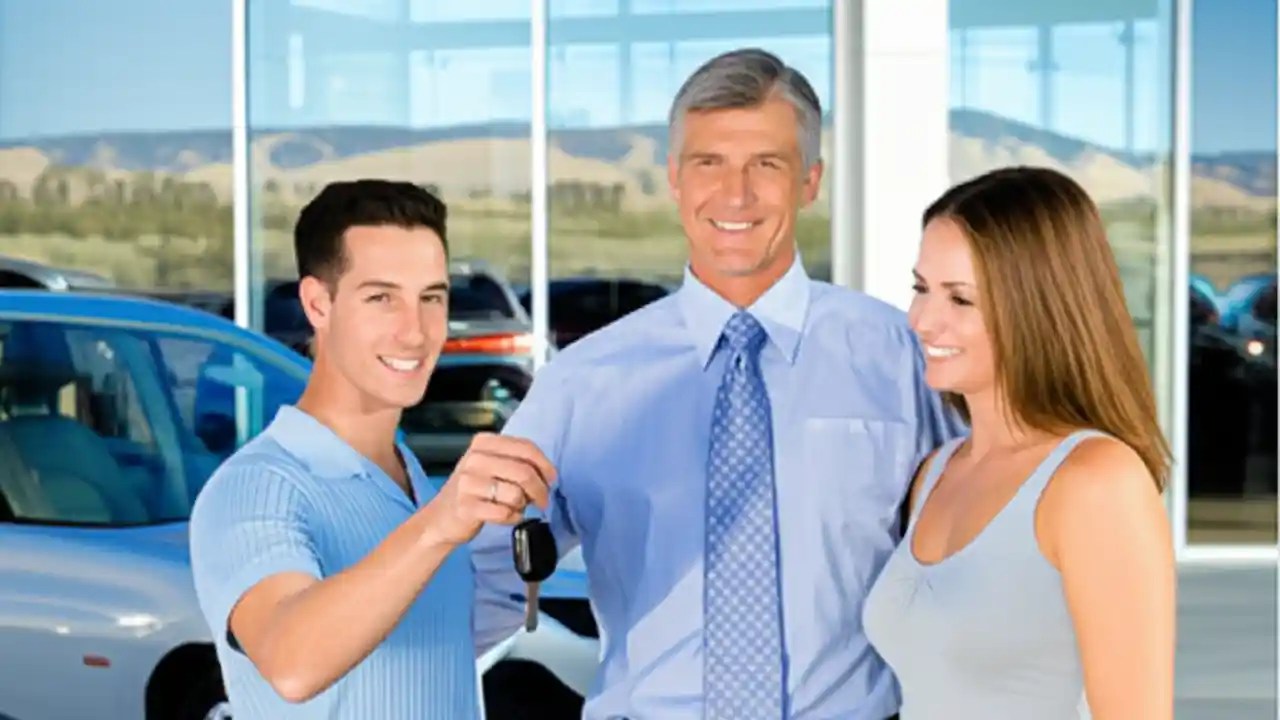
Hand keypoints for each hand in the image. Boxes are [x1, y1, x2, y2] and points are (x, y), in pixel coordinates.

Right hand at [423, 433, 555, 545]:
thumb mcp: (491, 466)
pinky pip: (505, 513)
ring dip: (524, 505)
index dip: (545, 465)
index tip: (552, 480)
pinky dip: (512, 518)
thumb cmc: (474, 490)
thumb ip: (518, 463)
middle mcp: (474, 459)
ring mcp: (468, 483)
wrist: (441, 517)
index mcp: (483, 443)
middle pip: (525, 472)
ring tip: (516, 507)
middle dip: (540, 490)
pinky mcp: (467, 507)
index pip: (526, 447)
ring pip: (516, 494)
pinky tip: (505, 516)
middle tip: (542, 501)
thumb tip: (549, 475)